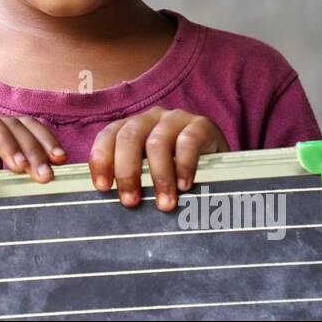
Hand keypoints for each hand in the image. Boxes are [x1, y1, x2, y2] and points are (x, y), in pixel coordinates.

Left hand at [89, 107, 228, 211]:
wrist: (219, 164)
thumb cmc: (175, 172)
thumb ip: (132, 179)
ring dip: (159, 176)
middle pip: (128, 138)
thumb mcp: (149, 172)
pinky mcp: (202, 125)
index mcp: (131, 126)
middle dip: (127, 172)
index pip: (108, 136)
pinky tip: (185, 185)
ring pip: (157, 142)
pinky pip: (188, 142)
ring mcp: (176, 118)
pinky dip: (184, 165)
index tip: (103, 188)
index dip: (102, 160)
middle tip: (130, 201)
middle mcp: (150, 117)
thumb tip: (114, 203)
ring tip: (164, 204)